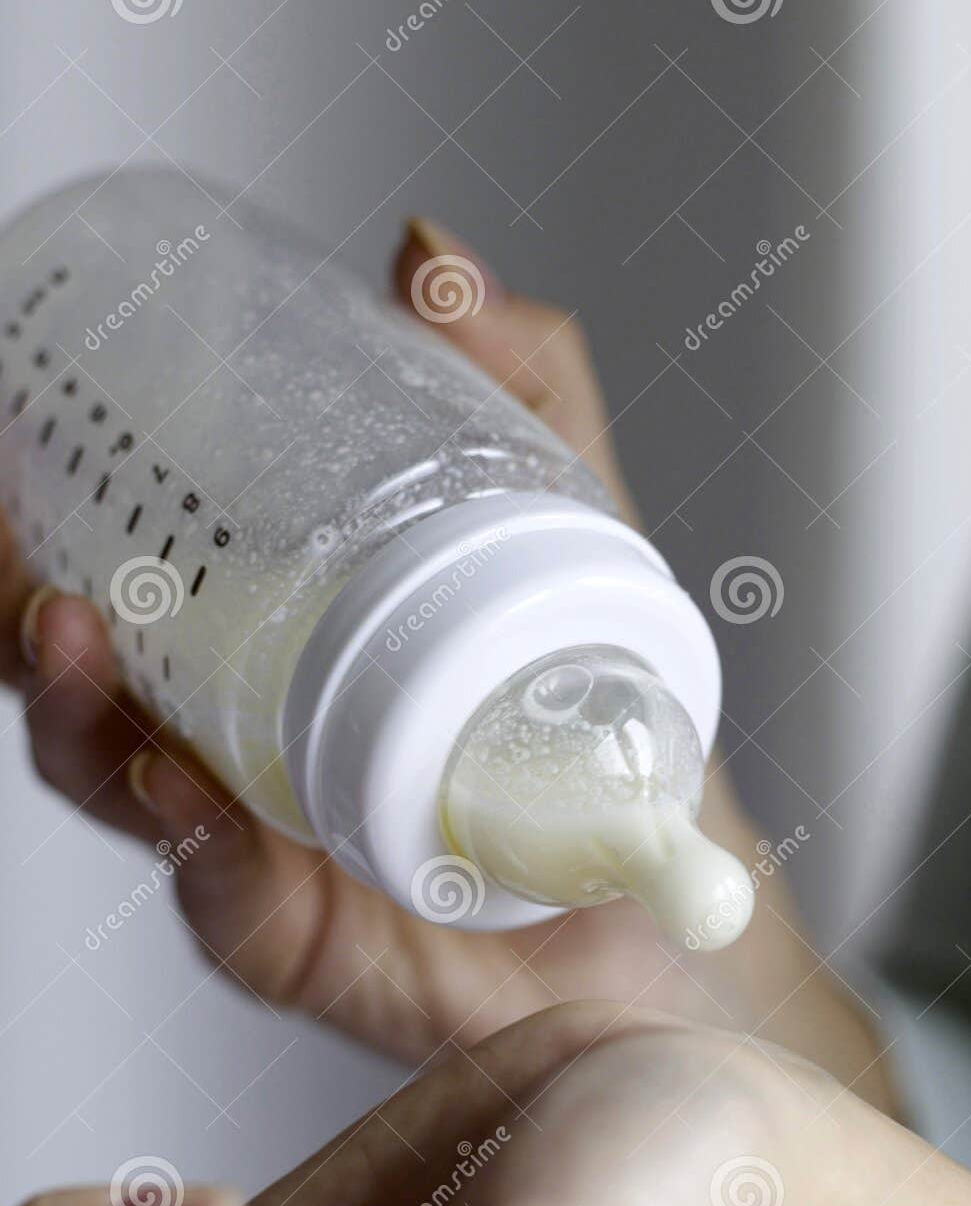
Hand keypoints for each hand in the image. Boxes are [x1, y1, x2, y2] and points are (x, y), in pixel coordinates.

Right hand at [0, 221, 879, 1086]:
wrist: (670, 890)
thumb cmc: (601, 725)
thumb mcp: (575, 525)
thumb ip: (516, 389)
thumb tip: (429, 258)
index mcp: (276, 658)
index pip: (123, 595)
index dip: (41, 529)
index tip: (15, 445)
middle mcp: (249, 754)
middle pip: (89, 692)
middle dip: (21, 623)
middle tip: (15, 546)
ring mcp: (274, 853)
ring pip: (129, 797)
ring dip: (82, 722)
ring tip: (79, 643)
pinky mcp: (326, 948)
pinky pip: (235, 918)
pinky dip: (204, 858)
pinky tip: (191, 802)